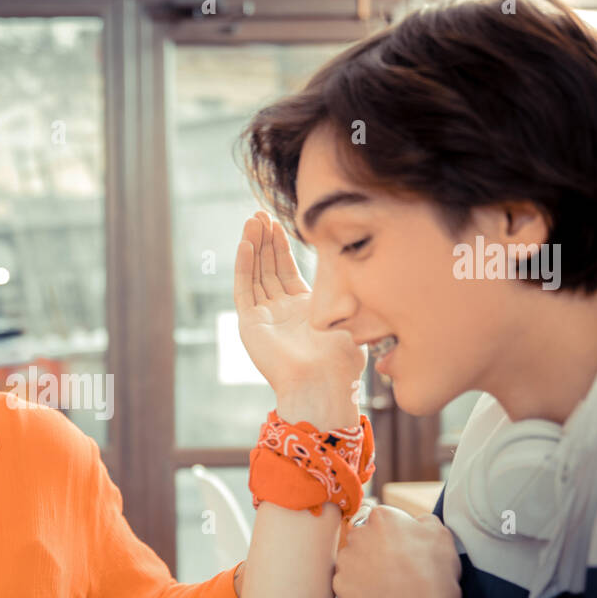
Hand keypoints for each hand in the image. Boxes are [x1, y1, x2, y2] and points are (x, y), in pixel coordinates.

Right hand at [232, 210, 364, 429]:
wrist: (324, 384)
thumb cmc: (342, 358)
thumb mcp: (350, 314)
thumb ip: (344, 288)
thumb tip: (352, 259)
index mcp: (303, 311)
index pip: (287, 270)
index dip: (282, 246)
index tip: (281, 221)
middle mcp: (280, 312)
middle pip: (268, 268)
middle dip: (265, 240)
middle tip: (260, 213)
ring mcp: (264, 318)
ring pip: (254, 274)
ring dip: (253, 247)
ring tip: (252, 220)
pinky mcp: (250, 325)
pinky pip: (244, 289)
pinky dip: (244, 266)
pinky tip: (246, 244)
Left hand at [332, 505, 461, 597]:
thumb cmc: (432, 572)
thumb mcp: (441, 535)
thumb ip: (425, 521)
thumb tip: (419, 522)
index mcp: (382, 517)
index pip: (382, 518)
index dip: (394, 534)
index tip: (404, 547)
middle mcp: (358, 533)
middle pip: (364, 537)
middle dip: (376, 548)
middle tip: (396, 567)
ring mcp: (346, 559)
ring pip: (354, 559)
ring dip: (366, 568)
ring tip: (388, 584)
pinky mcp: (339, 583)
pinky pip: (348, 582)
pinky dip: (359, 588)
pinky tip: (378, 595)